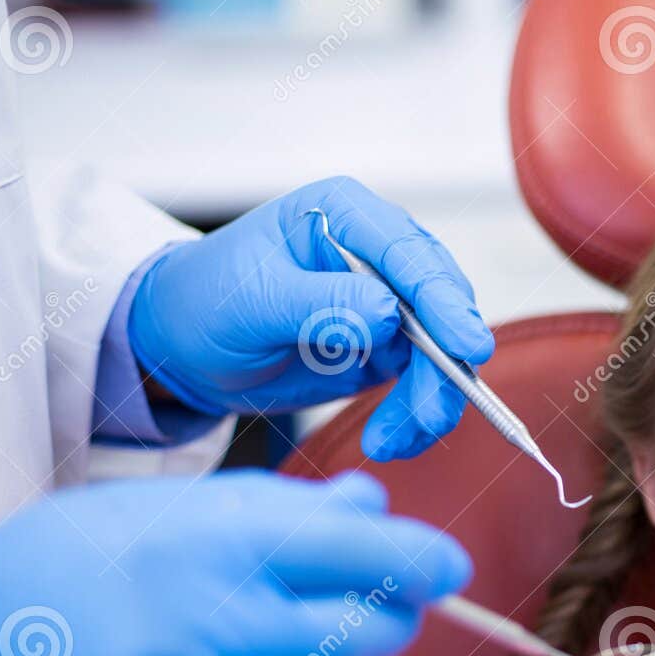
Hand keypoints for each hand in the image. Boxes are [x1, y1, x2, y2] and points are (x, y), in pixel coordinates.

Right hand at [0, 471, 469, 655]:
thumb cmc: (55, 586)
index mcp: (213, 549)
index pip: (370, 551)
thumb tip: (373, 503)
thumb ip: (274, 511)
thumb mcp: (153, 515)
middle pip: (373, 633)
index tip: (442, 568)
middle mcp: (215, 633)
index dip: (424, 560)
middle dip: (368, 620)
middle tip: (325, 618)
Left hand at [129, 176, 494, 460]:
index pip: (409, 253)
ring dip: (430, 400)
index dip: (443, 299)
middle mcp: (380, 253)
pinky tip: (389, 440)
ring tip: (390, 441)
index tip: (467, 345)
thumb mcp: (252, 301)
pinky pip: (428, 382)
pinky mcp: (393, 348)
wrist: (187, 348)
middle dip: (444, 364)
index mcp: (346, 214)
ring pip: (445, 350)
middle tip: (428, 414)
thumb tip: (386, 313)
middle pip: (443, 303)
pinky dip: (418, 416)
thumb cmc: (206, 303)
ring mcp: (393, 302)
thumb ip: (319, 303)